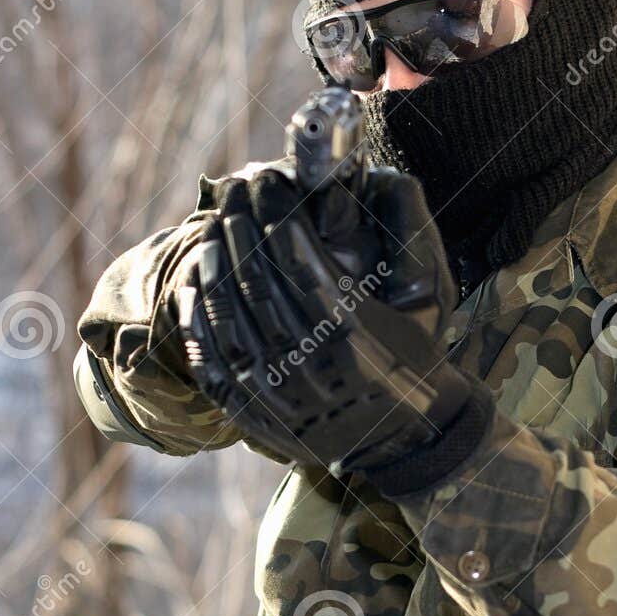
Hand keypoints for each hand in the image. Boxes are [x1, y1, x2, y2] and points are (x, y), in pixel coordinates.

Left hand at [175, 164, 484, 479]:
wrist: (404, 438)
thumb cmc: (410, 356)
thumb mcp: (420, 303)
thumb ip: (399, 245)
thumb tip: (379, 177)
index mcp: (355, 335)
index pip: (297, 258)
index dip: (276, 212)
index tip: (267, 179)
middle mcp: (313, 366)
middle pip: (257, 282)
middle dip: (241, 226)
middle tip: (235, 189)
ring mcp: (279, 396)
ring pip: (229, 317)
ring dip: (216, 263)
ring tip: (214, 226)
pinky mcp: (256, 417)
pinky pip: (212, 362)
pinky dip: (200, 319)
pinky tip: (197, 283)